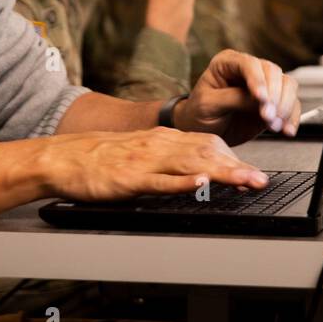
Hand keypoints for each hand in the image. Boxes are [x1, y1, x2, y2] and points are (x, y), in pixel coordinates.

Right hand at [39, 127, 268, 199]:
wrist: (61, 157)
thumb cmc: (99, 159)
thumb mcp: (140, 153)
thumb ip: (168, 160)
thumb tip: (199, 170)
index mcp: (162, 139)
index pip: (208, 144)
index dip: (235, 158)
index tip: (255, 172)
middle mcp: (158, 145)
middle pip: (207, 152)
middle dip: (238, 167)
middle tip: (261, 181)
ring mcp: (144, 161)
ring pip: (190, 163)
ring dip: (222, 172)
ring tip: (246, 182)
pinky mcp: (128, 178)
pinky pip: (159, 179)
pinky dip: (181, 182)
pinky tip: (198, 182)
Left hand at [173, 49, 301, 144]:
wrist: (204, 132)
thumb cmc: (199, 113)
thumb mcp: (208, 105)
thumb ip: (233, 99)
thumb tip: (260, 100)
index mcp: (229, 62)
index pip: (249, 64)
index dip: (257, 80)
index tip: (261, 99)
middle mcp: (250, 70)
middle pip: (273, 72)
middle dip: (274, 96)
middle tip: (267, 117)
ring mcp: (265, 85)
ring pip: (287, 85)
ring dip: (285, 106)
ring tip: (274, 126)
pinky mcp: (275, 102)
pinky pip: (292, 104)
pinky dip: (292, 118)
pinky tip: (287, 131)